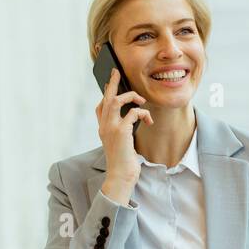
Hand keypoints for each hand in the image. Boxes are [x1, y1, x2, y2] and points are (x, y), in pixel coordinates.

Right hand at [96, 66, 151, 189]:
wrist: (121, 176)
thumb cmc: (123, 162)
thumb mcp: (121, 143)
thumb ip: (123, 130)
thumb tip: (132, 117)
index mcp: (103, 129)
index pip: (100, 107)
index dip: (105, 94)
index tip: (110, 84)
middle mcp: (104, 126)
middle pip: (106, 98)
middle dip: (112, 83)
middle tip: (116, 72)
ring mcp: (111, 128)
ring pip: (116, 101)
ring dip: (131, 96)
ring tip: (141, 100)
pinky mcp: (121, 132)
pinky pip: (132, 113)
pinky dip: (142, 113)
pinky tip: (148, 120)